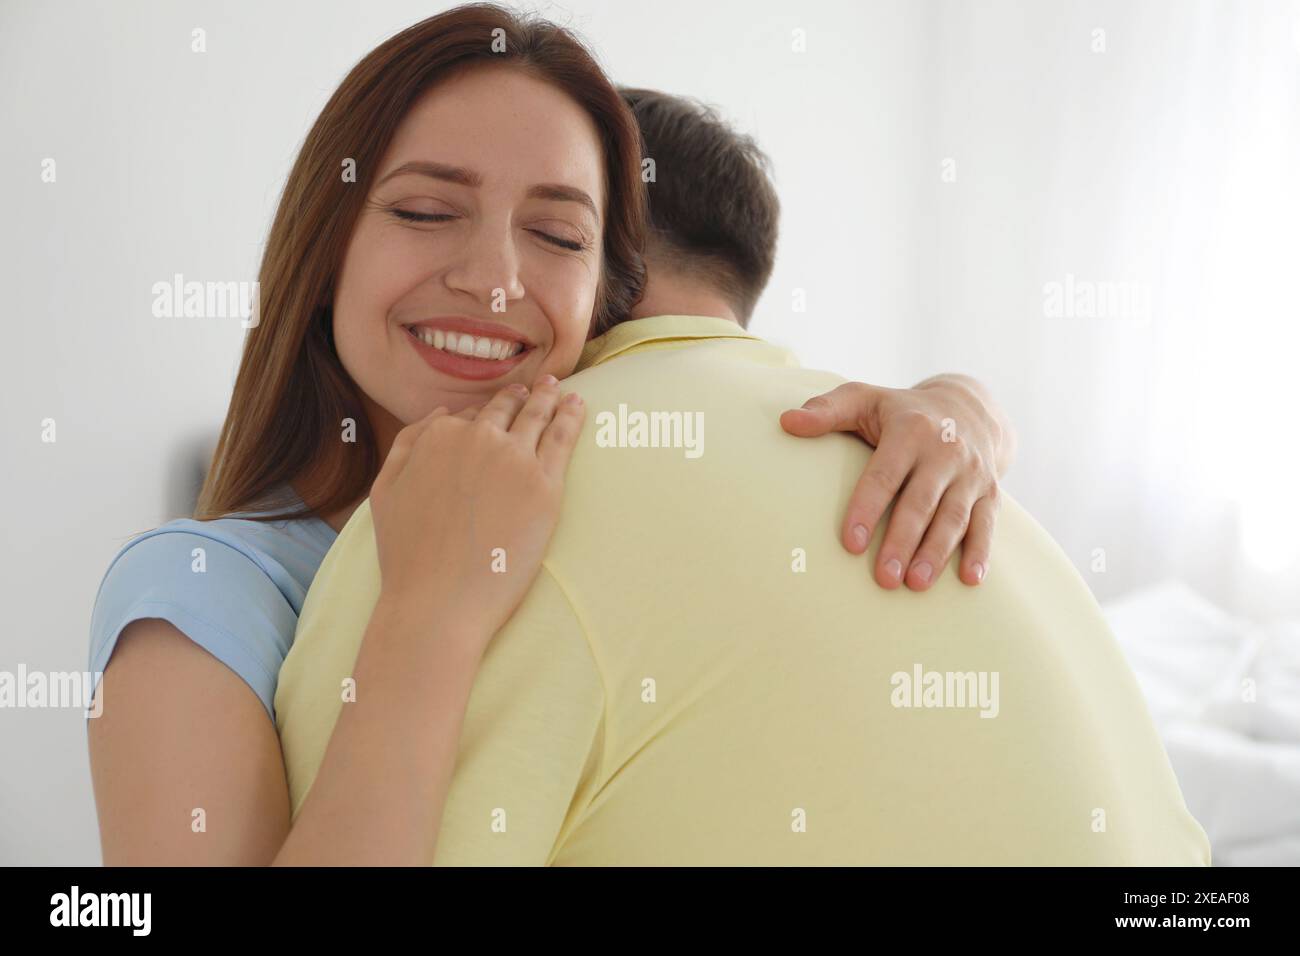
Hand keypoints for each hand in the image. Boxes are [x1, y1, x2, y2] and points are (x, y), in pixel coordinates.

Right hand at [369, 374, 585, 646]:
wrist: (437, 603)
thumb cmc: (407, 557)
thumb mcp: (386, 490)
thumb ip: (408, 445)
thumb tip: (441, 415)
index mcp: (438, 436)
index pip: (469, 415)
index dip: (485, 413)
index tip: (502, 407)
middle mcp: (477, 438)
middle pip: (505, 409)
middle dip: (521, 396)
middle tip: (538, 387)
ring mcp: (514, 459)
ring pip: (537, 415)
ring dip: (549, 397)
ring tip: (559, 389)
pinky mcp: (545, 486)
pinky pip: (563, 437)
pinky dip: (572, 416)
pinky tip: (578, 405)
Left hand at [779, 378, 1008, 590]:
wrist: (968, 407)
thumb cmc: (900, 411)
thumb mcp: (864, 399)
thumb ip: (826, 410)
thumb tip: (786, 422)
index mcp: (910, 430)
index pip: (885, 474)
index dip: (867, 508)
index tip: (850, 544)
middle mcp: (944, 451)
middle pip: (921, 502)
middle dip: (902, 541)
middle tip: (884, 578)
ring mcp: (970, 473)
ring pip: (954, 517)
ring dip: (937, 553)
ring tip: (916, 585)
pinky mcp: (989, 491)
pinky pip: (987, 524)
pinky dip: (981, 552)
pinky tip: (970, 580)